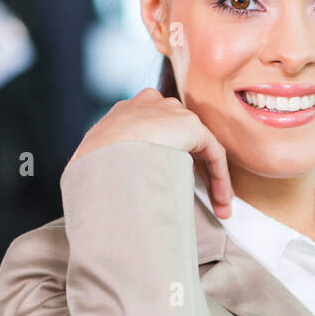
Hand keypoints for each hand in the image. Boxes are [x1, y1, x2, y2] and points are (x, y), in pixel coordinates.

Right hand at [69, 78, 232, 219]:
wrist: (102, 158)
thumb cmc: (92, 170)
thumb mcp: (98, 164)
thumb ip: (116, 168)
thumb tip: (121, 197)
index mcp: (124, 114)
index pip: (155, 132)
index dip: (168, 162)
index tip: (171, 189)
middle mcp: (148, 106)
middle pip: (181, 138)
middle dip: (195, 172)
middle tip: (205, 202)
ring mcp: (169, 111)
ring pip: (200, 147)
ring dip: (212, 179)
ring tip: (219, 209)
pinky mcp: (189, 124)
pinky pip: (213, 152)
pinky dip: (220, 178)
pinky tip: (222, 202)